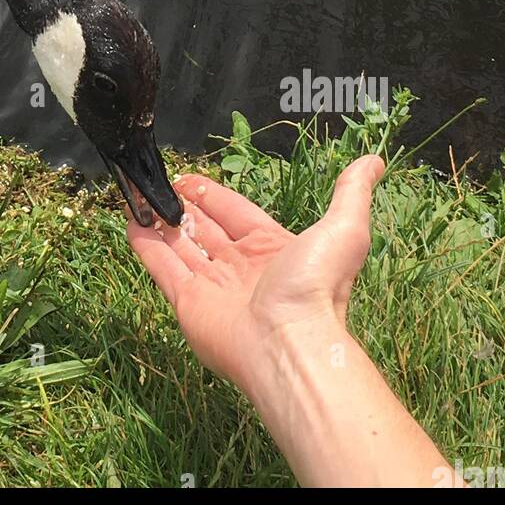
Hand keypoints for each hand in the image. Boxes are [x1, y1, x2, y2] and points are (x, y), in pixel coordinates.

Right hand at [128, 155, 383, 392]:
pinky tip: (131, 223)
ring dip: (159, 223)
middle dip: (182, 208)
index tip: (186, 177)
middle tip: (157, 185)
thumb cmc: (316, 287)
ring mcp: (213, 287)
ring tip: (137, 198)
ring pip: (181, 246)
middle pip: (205, 229)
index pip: (234, 212)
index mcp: (272, 248)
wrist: (290, 343)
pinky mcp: (189, 304)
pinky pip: (163, 268)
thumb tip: (373, 161)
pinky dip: (146, 246)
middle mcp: (241, 267)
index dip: (211, 194)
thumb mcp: (344, 229)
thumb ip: (352, 193)